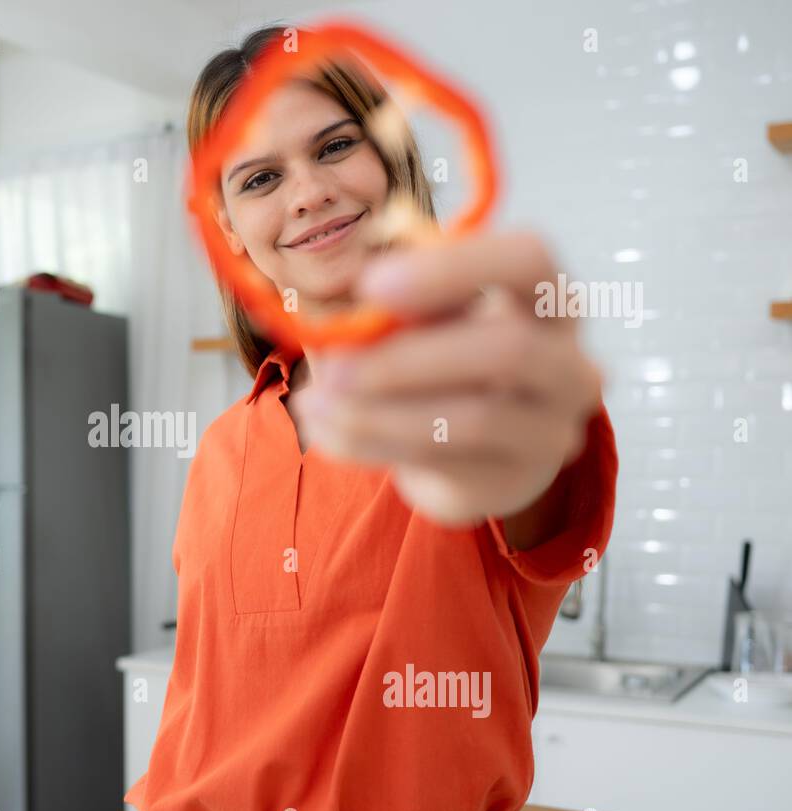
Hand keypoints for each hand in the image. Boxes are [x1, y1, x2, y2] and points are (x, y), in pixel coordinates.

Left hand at [297, 231, 602, 527]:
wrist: (473, 454)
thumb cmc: (442, 362)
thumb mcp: (421, 322)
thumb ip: (391, 309)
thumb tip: (329, 317)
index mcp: (546, 297)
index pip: (528, 260)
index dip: (453, 269)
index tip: (370, 284)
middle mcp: (567, 361)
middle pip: (509, 349)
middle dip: (406, 359)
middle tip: (331, 368)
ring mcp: (551, 428)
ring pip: (471, 419)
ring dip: (376, 413)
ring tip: (312, 402)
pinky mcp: (514, 479)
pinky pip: (440, 461)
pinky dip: (367, 444)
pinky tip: (322, 431)